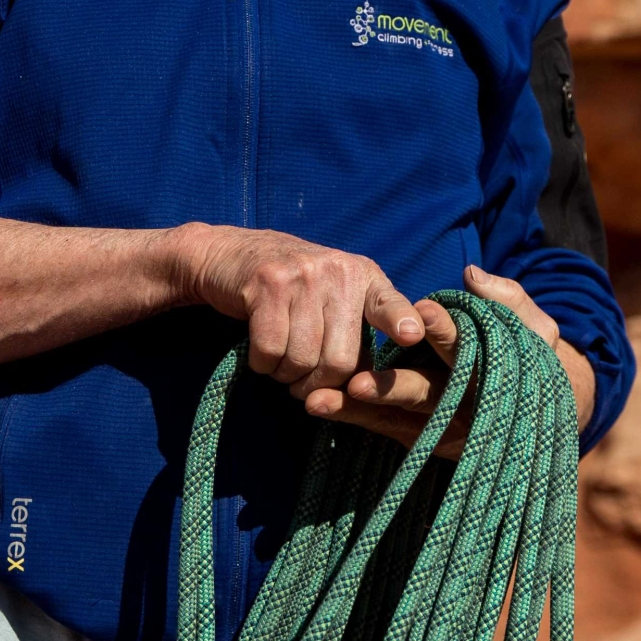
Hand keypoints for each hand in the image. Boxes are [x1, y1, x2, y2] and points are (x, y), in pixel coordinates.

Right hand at [170, 225, 425, 409]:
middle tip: (303, 384)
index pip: (388, 302)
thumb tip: (363, 381)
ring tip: (282, 365)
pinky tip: (261, 354)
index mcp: (363, 276)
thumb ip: (354, 327)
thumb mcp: (331, 293)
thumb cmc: (290, 289)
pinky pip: (269, 351)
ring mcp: (303, 275)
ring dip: (287, 377)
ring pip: (302, 360)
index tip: (412, 335)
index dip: (399, 320)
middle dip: (318, 385)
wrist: (228, 255)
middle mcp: (338, 271)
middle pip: (340, 359)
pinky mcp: (267, 284)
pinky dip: (263, 365)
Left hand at [314, 264, 594, 456]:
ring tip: (317, 400)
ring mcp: (447, 430)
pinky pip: (387, 431)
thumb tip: (470, 274)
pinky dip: (355, 419)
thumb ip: (506, 299)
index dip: (447, 333)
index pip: (469, 350)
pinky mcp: (427, 444)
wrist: (544, 423)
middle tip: (354, 382)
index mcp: (496, 372)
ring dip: (358, 410)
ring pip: (399, 419)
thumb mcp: (537, 329)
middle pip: (429, 396)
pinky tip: (320, 406)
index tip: (422, 312)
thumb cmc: (532, 360)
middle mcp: (469, 407)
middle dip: (392, 388)